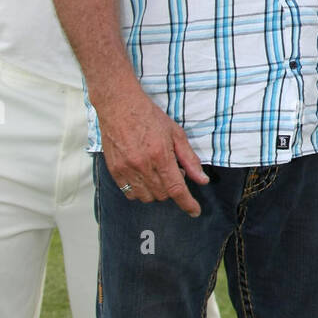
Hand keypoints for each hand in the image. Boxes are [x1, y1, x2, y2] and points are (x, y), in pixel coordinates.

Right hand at [97, 86, 209, 216]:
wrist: (119, 106)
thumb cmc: (149, 117)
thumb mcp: (176, 134)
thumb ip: (189, 159)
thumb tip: (202, 180)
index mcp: (161, 156)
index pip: (177, 189)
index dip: (188, 204)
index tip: (195, 211)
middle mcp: (142, 166)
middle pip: (162, 194)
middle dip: (172, 189)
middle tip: (172, 171)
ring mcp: (126, 170)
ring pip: (146, 197)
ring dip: (156, 191)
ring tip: (157, 172)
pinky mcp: (114, 171)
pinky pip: (129, 193)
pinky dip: (140, 191)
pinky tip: (143, 176)